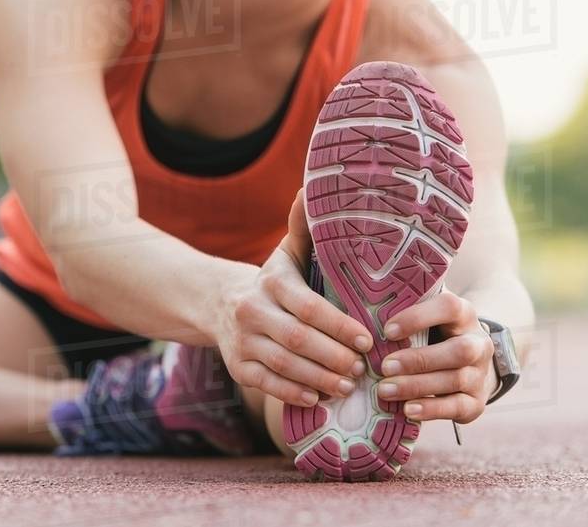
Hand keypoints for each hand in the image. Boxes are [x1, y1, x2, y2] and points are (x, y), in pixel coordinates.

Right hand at [213, 187, 373, 406]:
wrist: (219, 302)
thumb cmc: (272, 279)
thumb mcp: (287, 252)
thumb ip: (304, 227)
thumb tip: (312, 189)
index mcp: (270, 282)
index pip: (308, 307)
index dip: (339, 326)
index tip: (368, 339)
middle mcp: (251, 311)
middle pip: (297, 340)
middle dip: (334, 357)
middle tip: (364, 367)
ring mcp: (241, 341)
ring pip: (283, 365)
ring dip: (319, 378)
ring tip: (349, 385)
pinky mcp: (237, 367)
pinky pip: (266, 384)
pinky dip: (293, 393)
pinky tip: (318, 398)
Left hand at [374, 290, 496, 423]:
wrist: (467, 365)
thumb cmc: (433, 335)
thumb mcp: (425, 319)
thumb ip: (404, 314)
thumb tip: (364, 317)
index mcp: (464, 315)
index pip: (449, 307)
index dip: (418, 318)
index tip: (387, 330)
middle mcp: (478, 343)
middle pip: (459, 350)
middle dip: (419, 359)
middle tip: (384, 367)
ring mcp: (480, 374)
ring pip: (454, 379)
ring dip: (416, 386)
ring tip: (385, 390)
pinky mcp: (476, 402)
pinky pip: (457, 407)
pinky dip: (431, 409)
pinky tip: (407, 409)